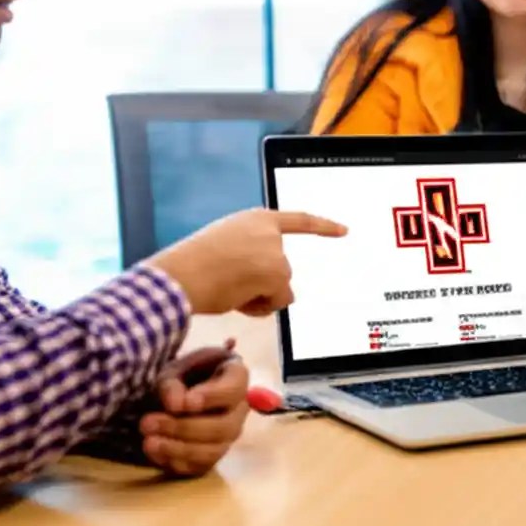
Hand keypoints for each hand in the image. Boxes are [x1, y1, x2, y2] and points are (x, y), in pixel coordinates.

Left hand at [140, 339, 249, 475]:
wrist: (182, 393)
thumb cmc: (183, 376)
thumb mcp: (173, 372)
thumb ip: (173, 385)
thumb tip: (176, 405)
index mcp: (237, 378)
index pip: (233, 390)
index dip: (211, 398)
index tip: (183, 403)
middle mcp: (239, 410)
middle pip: (223, 427)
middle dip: (184, 428)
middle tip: (147, 423)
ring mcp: (229, 436)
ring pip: (212, 451)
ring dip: (178, 449)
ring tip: (148, 441)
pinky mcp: (214, 456)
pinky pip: (200, 467)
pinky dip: (176, 462)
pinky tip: (154, 452)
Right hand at [147, 208, 347, 315]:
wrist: (181, 275)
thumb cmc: (193, 265)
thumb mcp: (226, 245)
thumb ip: (253, 253)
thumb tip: (280, 289)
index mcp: (257, 218)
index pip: (299, 220)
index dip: (323, 226)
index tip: (344, 230)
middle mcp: (271, 232)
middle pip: (282, 270)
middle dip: (262, 285)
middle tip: (229, 283)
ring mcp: (276, 252)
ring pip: (279, 288)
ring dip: (258, 297)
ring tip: (229, 289)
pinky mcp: (278, 272)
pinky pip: (277, 302)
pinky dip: (260, 307)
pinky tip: (237, 298)